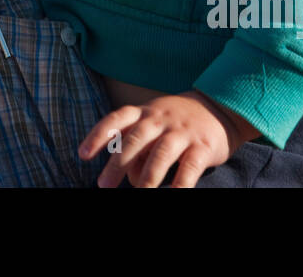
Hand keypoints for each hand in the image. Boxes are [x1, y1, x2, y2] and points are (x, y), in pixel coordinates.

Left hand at [78, 91, 257, 187]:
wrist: (220, 108)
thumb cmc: (176, 122)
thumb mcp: (153, 121)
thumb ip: (136, 143)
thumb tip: (125, 174)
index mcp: (145, 112)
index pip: (117, 119)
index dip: (98, 135)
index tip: (82, 154)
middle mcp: (161, 119)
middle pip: (135, 140)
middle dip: (117, 164)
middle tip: (104, 185)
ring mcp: (182, 132)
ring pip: (161, 154)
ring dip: (147, 177)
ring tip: (139, 194)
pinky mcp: (202, 146)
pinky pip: (189, 167)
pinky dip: (179, 184)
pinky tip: (172, 195)